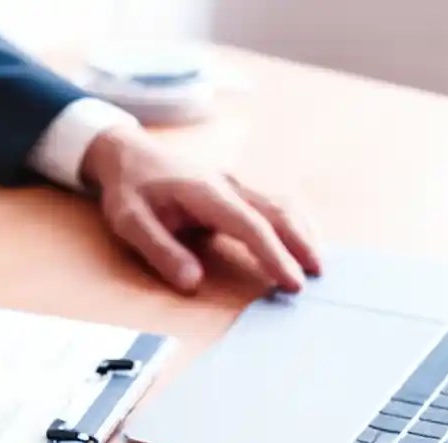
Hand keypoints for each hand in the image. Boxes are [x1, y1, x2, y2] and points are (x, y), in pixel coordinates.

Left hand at [81, 125, 320, 292]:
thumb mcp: (130, 222)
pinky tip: (301, 242)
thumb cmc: (129, 190)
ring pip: (281, 205)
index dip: (274, 255)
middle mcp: (228, 184)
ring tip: (317, 263)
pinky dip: (293, 223)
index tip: (292, 282)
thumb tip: (192, 283)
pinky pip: (273, 204)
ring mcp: (235, 184)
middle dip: (301, 244)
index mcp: (205, 192)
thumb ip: (160, 250)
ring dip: (302, 233)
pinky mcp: (237, 189)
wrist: (129, 154)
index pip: (250, 225)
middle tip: (318, 276)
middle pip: (277, 212)